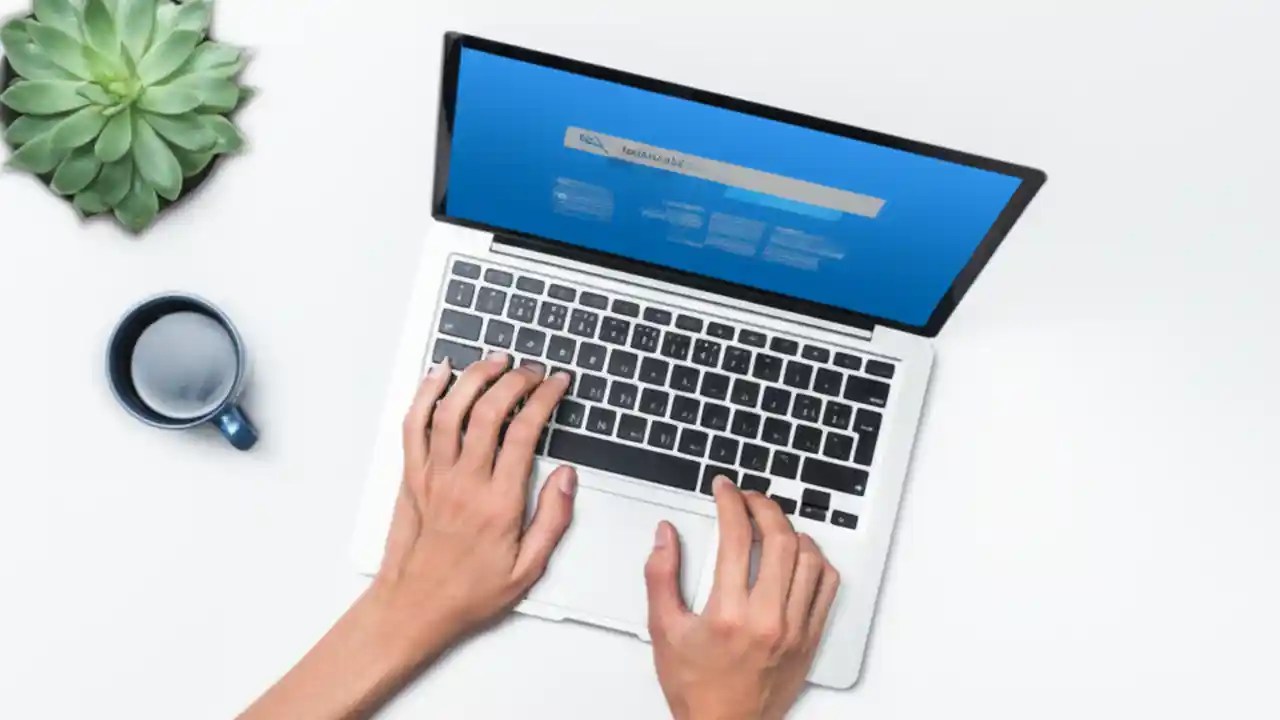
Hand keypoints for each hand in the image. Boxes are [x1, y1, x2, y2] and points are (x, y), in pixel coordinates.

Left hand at [373, 353, 577, 655]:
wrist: (415, 607)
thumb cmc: (469, 592)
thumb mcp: (528, 568)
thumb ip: (553, 519)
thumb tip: (567, 477)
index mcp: (498, 503)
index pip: (525, 432)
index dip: (544, 398)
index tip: (558, 382)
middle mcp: (464, 482)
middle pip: (488, 411)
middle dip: (514, 380)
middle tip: (532, 369)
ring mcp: (434, 476)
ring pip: (449, 410)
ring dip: (474, 378)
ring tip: (495, 361)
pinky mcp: (412, 476)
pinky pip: (413, 425)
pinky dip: (424, 394)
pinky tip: (439, 374)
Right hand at [645, 478, 839, 719]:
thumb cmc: (695, 686)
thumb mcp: (663, 630)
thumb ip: (661, 576)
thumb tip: (665, 535)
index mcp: (729, 613)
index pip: (736, 537)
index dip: (730, 502)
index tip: (724, 489)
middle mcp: (768, 618)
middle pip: (780, 539)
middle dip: (763, 505)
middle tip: (748, 497)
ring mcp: (796, 628)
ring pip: (809, 558)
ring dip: (791, 530)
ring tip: (772, 523)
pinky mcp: (811, 638)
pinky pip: (827, 586)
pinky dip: (817, 560)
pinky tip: (799, 554)